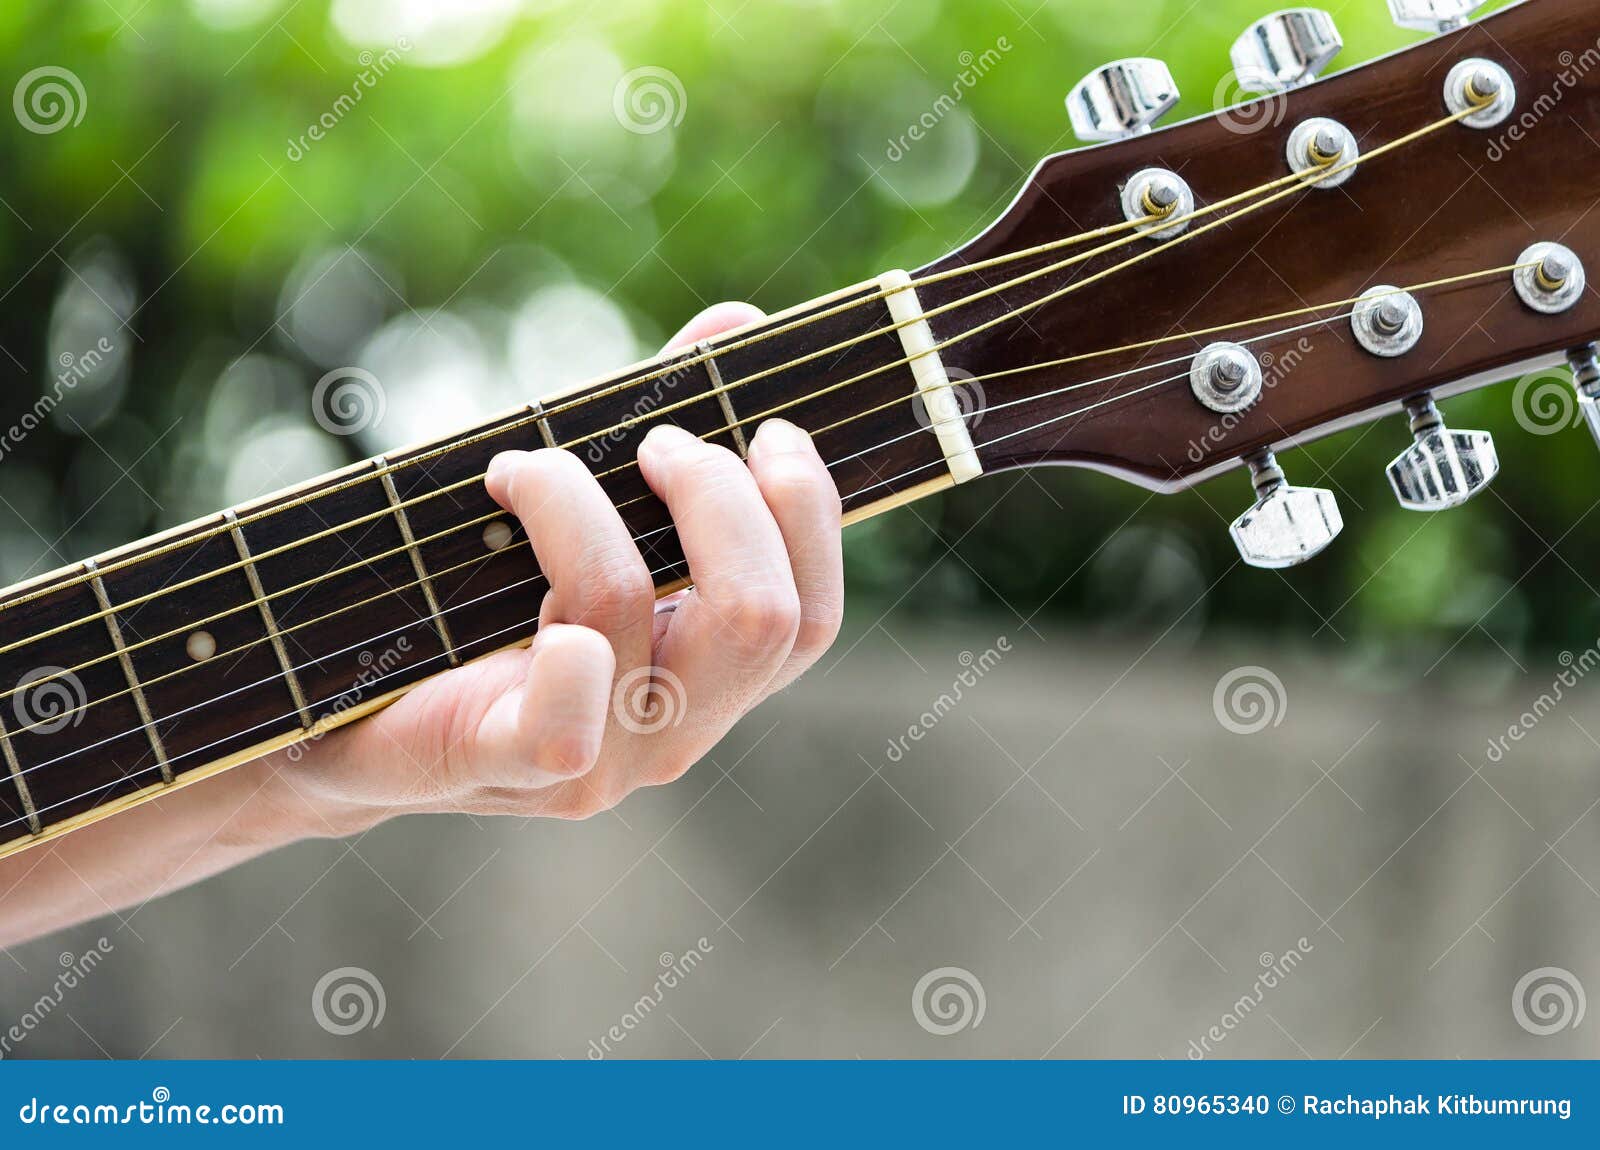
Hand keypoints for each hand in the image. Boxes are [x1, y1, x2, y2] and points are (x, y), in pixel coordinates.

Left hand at [260, 303, 843, 834]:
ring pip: (635, 610)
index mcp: (708, 681)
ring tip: (530, 465)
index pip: (812, 618)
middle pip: (764, 617)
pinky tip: (509, 525)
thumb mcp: (581, 513)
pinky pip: (563, 717)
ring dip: (579, 499)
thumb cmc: (470, 605)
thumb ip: (664, 433)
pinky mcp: (505, 764)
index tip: (762, 427)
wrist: (340, 717)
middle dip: (714, 492)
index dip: (806, 510)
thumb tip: (737, 322)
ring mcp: (599, 762)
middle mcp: (673, 732)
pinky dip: (554, 630)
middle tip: (653, 443)